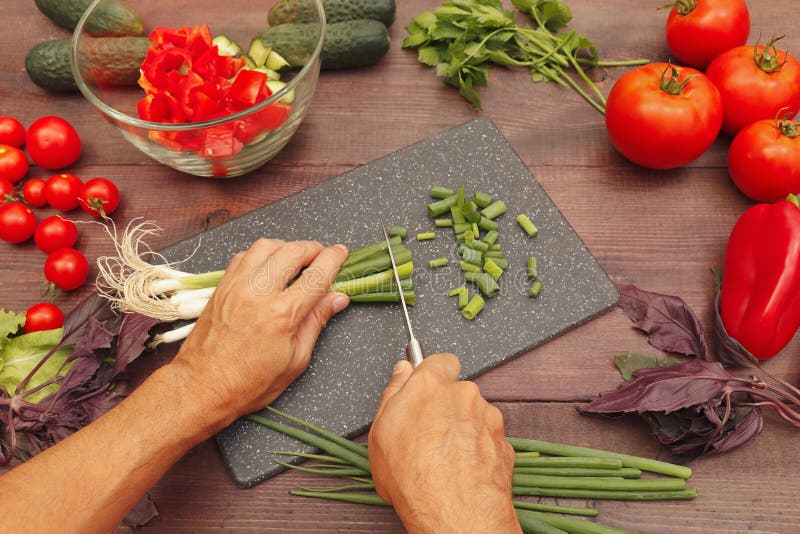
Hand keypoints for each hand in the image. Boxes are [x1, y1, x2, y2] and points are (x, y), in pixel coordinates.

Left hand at [169, 239, 349, 425]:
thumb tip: (337, 298)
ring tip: (295, 259)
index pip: (317, 274)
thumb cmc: (250, 382)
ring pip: (266, 246)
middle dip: (313, 248)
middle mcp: (259, 293)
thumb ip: (316, 322)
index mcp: (282, 314)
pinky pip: (244, 256)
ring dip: (286, 247)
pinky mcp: (221, 287)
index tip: (341, 252)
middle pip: (293, 251)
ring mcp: (236, 286)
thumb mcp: (295, 360)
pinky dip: (261, 254)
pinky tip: (268, 267)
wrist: (202, 387)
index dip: (334, 258)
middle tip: (321, 256)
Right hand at [368, 354, 519, 533]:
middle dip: (446, 407)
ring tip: (445, 458)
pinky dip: (478, 449)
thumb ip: (393, 392)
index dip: (432, 376)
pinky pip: (487, 438)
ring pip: (474, 415)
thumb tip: (401, 371)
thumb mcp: (381, 432)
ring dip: (463, 429)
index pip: (439, 361)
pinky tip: (463, 468)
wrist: (454, 512)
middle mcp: (464, 394)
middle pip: (456, 391)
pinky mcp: (504, 441)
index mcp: (431, 384)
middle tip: (428, 434)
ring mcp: (488, 417)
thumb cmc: (414, 477)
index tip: (424, 392)